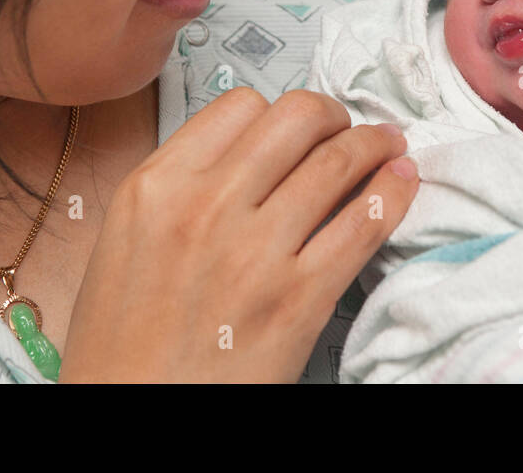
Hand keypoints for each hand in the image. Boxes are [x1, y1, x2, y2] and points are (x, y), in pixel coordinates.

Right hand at [58, 87, 416, 381]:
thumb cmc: (121, 347)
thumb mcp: (125, 244)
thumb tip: (242, 159)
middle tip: (346, 129)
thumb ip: (178, 191)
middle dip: (333, 116)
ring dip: (374, 144)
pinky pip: (364, 223)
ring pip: (337, 161)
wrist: (136, 415)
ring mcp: (256, 250)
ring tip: (388, 147)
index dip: (276, 110)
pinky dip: (393, 194)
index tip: (294, 127)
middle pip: (297, 118)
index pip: (238, 106)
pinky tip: (402, 184)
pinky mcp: (299, 298)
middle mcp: (205, 206)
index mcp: (155, 187)